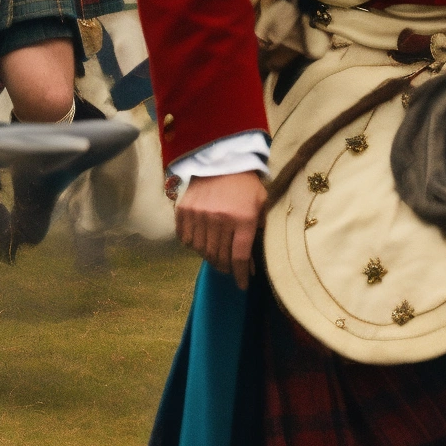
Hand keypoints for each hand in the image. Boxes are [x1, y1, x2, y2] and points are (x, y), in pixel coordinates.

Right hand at [175, 170, 265, 289]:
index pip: (240, 257)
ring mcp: (199, 215)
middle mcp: (220, 219)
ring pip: (202, 251)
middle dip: (227, 268)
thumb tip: (251, 265)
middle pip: (220, 257)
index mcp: (243, 219)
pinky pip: (186, 239)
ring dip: (210, 258)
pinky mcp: (184, 210)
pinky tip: (202, 241)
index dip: (241, 275)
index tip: (242, 285)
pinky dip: (193, 245)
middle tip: (231, 268)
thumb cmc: (246, 185)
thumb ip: (258, 232)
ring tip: (217, 255)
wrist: (223, 159)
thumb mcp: (261, 205)